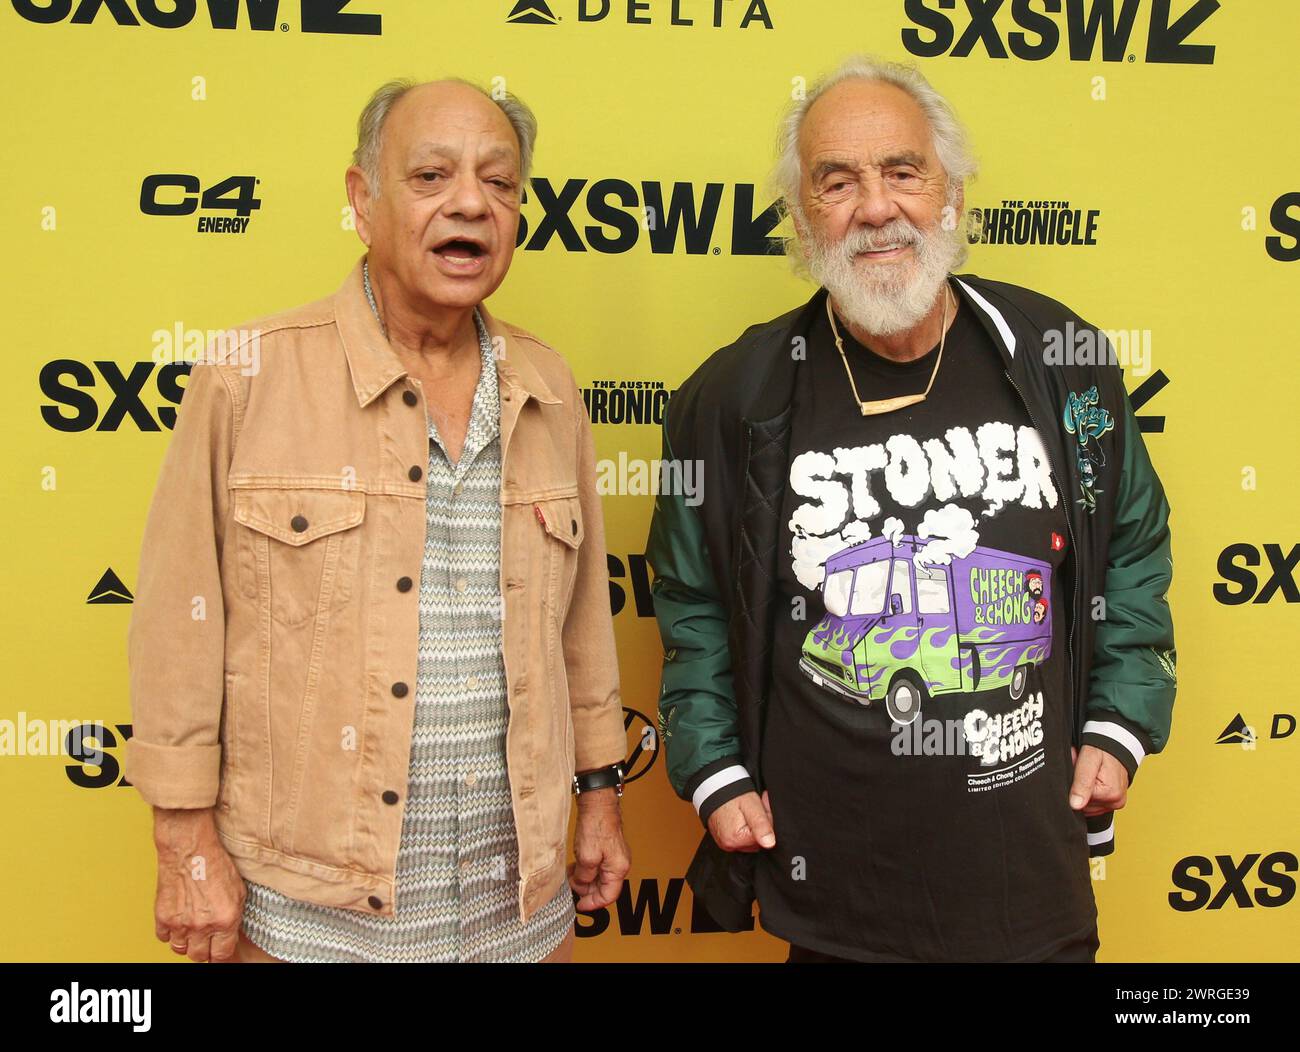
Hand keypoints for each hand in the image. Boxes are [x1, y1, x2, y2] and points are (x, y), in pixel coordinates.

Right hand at [152, 807, 245, 962]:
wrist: (189, 848)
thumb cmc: (214, 863)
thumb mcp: (238, 891)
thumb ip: (234, 917)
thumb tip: (230, 935)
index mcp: (225, 920)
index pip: (221, 955)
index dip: (221, 954)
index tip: (220, 951)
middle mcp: (202, 925)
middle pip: (199, 956)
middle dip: (204, 949)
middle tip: (206, 938)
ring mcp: (180, 923)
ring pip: (180, 950)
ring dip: (187, 942)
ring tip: (192, 927)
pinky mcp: (162, 918)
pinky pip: (164, 938)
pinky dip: (170, 933)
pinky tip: (178, 920)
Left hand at [569, 788, 630, 910]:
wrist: (597, 802)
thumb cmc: (596, 825)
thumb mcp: (586, 857)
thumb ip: (584, 876)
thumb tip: (581, 883)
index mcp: (618, 868)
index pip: (609, 896)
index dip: (593, 903)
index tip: (580, 905)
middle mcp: (619, 863)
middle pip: (604, 887)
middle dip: (586, 889)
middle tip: (572, 885)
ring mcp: (614, 855)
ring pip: (599, 877)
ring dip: (584, 879)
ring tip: (571, 875)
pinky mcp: (607, 848)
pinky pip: (597, 866)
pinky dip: (586, 869)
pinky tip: (576, 866)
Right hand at [707, 790, 774, 851]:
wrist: (714, 790)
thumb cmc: (732, 796)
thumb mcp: (751, 806)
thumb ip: (761, 825)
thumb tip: (769, 843)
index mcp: (737, 838)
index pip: (766, 837)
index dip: (768, 820)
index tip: (763, 806)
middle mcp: (730, 845)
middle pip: (758, 841)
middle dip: (761, 825)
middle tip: (755, 808)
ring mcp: (725, 844)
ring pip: (750, 841)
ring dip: (753, 827)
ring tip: (748, 811)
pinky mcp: (724, 841)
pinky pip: (741, 839)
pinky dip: (744, 829)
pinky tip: (741, 817)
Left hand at [1069, 745, 1129, 816]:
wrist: (1117, 744)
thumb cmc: (1103, 749)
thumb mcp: (1089, 759)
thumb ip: (1081, 782)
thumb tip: (1075, 805)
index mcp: (1110, 794)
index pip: (1078, 799)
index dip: (1073, 782)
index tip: (1077, 767)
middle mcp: (1115, 802)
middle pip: (1083, 803)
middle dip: (1077, 786)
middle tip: (1082, 768)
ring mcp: (1115, 803)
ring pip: (1087, 804)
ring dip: (1082, 789)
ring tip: (1088, 772)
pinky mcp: (1114, 802)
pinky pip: (1093, 803)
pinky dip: (1089, 792)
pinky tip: (1092, 779)